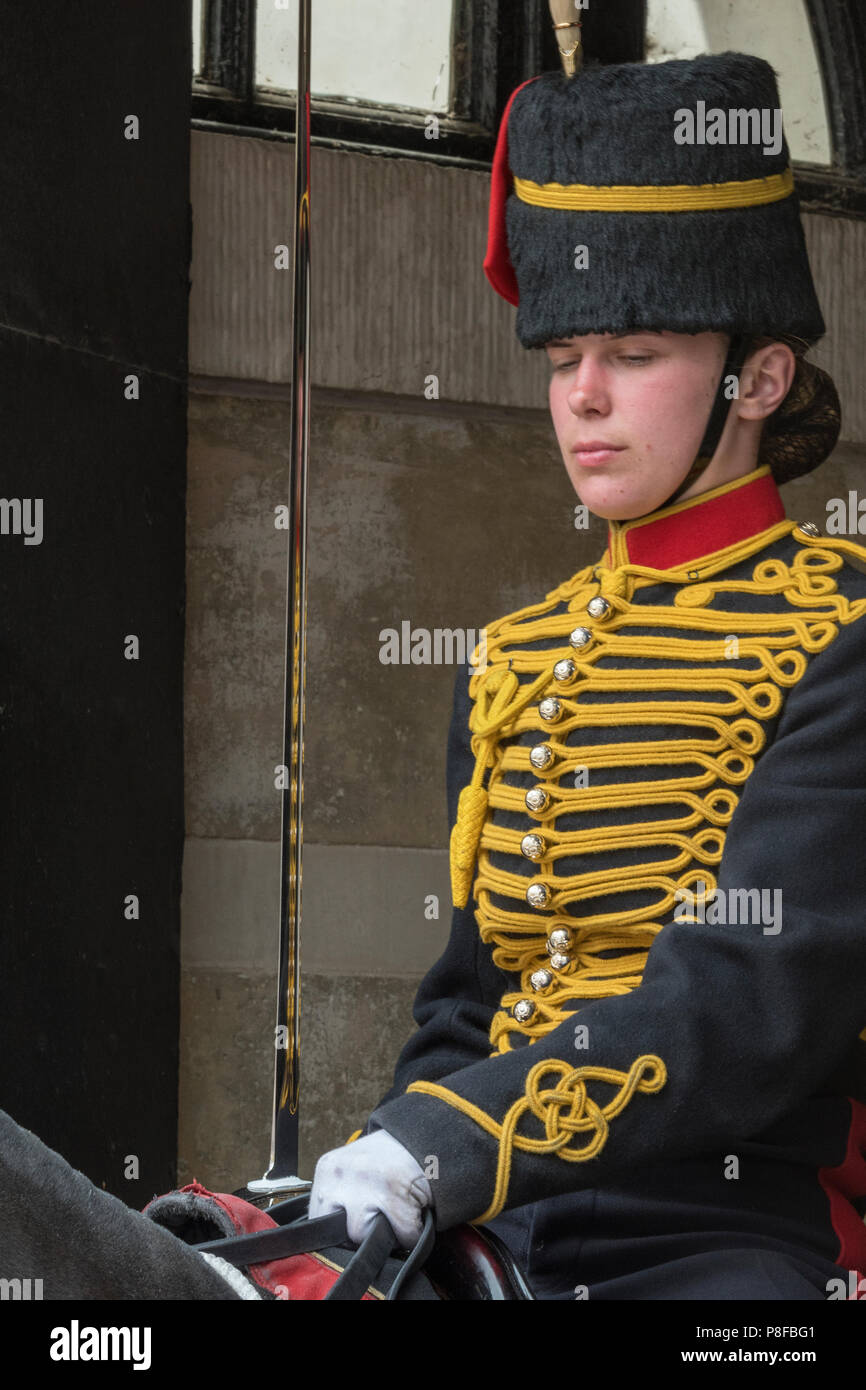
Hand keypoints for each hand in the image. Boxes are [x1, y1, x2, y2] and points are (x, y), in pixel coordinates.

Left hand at [309, 1128, 432, 1247]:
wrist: (422, 1138)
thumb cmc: (387, 1161)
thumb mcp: (350, 1172)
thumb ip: (336, 1199)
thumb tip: (328, 1238)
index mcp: (328, 1170)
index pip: (317, 1223)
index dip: (339, 1229)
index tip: (354, 1222)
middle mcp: (343, 1174)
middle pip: (341, 1233)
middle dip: (361, 1232)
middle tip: (377, 1211)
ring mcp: (369, 1183)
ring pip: (366, 1237)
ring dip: (386, 1233)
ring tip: (394, 1210)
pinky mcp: (397, 1194)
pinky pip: (402, 1236)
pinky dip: (411, 1232)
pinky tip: (412, 1210)